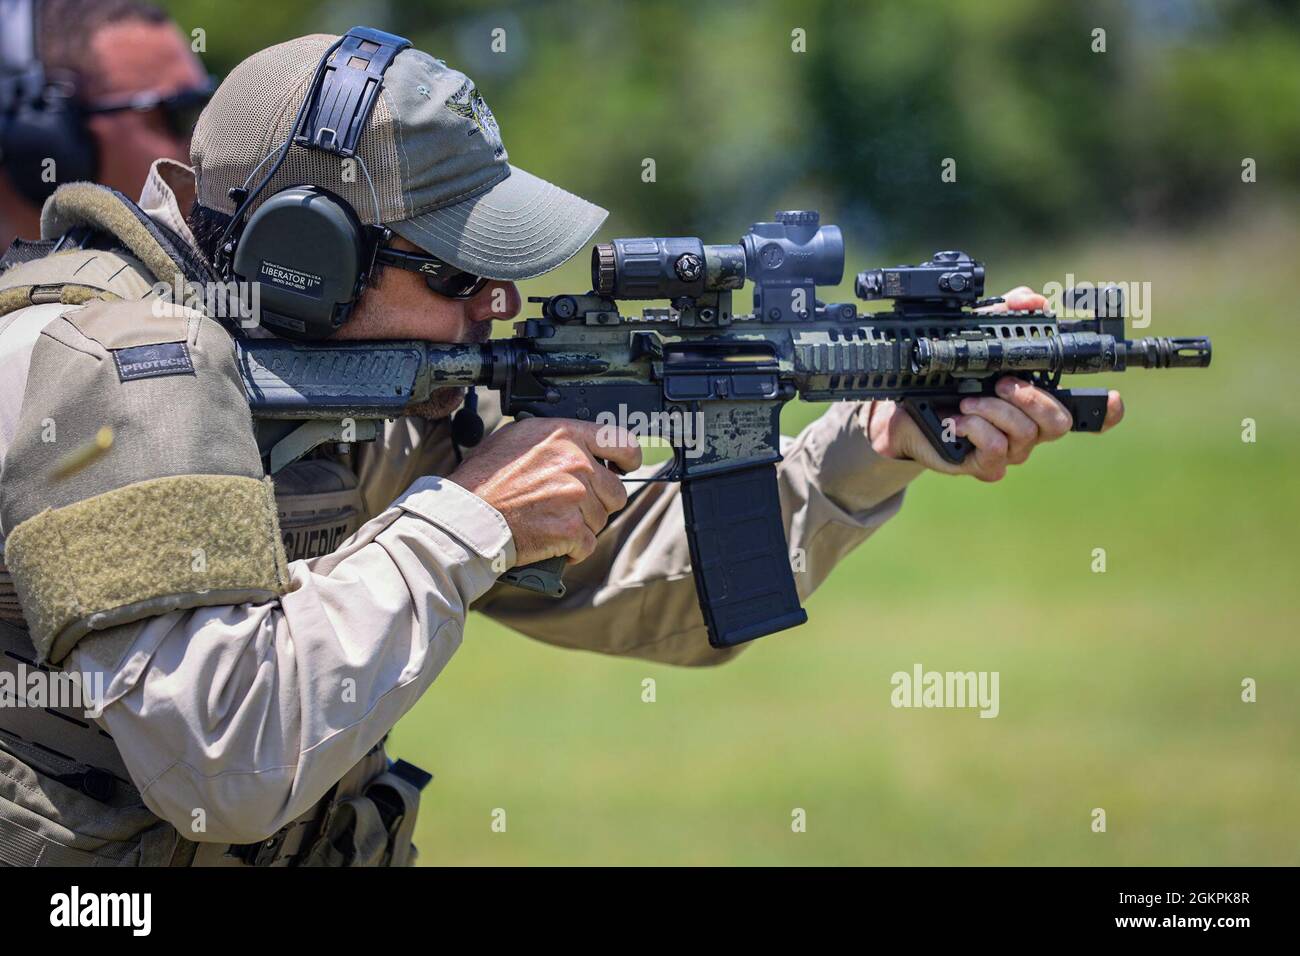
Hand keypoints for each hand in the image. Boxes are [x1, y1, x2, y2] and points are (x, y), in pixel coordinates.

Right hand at [447, 417, 641, 565]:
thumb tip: (581, 447)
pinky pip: (587, 544)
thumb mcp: (519, 438)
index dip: (628, 459)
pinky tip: (550, 541)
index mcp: (566, 436)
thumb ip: (556, 440)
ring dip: (581, 526)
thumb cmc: (485, 478)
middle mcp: (577, 464)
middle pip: (615, 491)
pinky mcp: (571, 530)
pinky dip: (572, 549)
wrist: (468, 516)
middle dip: (597, 502)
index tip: (625, 467)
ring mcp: (576, 498)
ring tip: (549, 520)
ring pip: (601, 520)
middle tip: (568, 506)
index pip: (621, 443)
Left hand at [866, 286, 1124, 480]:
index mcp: (1035, 399)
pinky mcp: (985, 465)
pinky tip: (959, 420)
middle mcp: (1029, 427)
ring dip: (995, 411)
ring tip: (968, 400)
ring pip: (1026, 434)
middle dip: (1032, 398)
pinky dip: (978, 430)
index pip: (1086, 412)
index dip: (1107, 410)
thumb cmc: (944, 378)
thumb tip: (1032, 300)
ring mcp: (1010, 449)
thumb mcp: (973, 336)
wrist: (903, 411)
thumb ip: (1004, 314)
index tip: (1114, 398)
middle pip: (1059, 422)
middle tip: (1003, 383)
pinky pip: (997, 451)